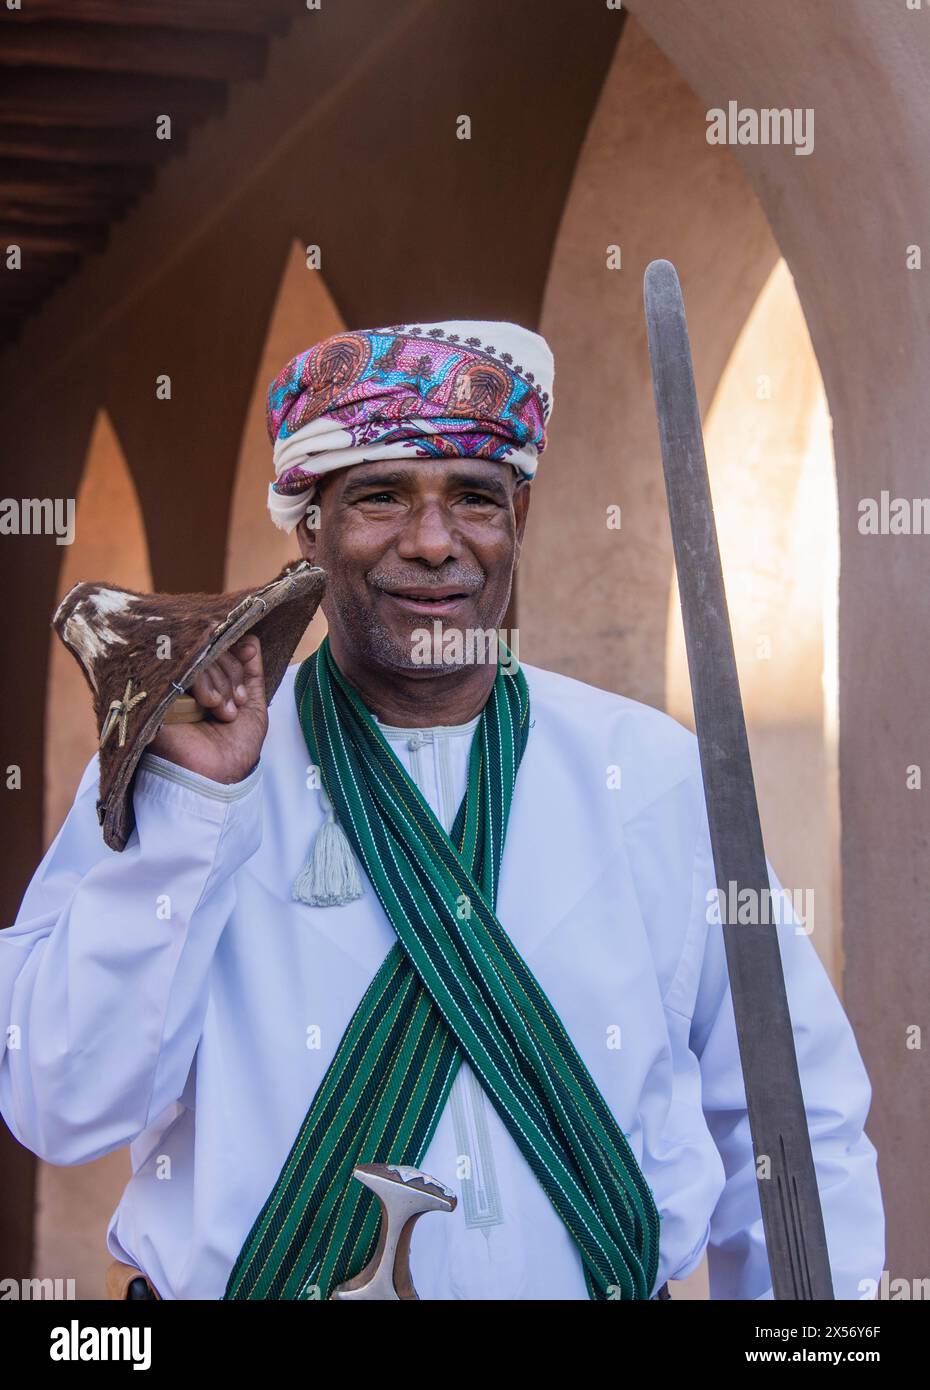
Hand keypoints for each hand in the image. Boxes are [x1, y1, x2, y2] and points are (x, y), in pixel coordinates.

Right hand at [148, 634, 267, 783]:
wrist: (218, 779)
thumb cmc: (234, 749)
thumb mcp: (252, 707)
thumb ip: (251, 674)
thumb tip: (250, 639)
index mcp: (205, 682)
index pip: (220, 648)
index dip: (236, 660)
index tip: (244, 686)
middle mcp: (186, 681)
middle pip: (209, 648)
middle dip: (230, 674)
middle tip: (234, 706)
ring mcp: (170, 685)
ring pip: (198, 656)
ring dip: (220, 682)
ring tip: (224, 712)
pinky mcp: (157, 693)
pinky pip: (181, 668)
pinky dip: (203, 681)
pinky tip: (209, 704)